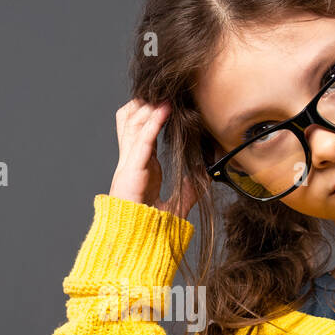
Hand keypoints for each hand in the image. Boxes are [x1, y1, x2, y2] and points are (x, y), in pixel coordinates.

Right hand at [108, 98, 197, 218]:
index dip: (152, 115)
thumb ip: (188, 190)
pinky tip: (165, 108)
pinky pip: (142, 139)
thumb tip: (205, 177)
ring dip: (150, 106)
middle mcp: (131, 163)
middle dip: (145, 103)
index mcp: (139, 169)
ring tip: (167, 92)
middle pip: (131, 122)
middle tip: (163, 88)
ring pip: (133, 124)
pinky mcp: (131, 170)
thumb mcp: (175, 205)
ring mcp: (128, 165)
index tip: (167, 101)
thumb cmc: (149, 230)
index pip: (142, 133)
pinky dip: (154, 122)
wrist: (135, 245)